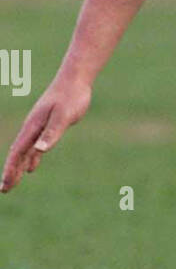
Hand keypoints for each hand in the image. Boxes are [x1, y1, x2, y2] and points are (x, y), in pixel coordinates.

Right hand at [1, 75, 91, 192]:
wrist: (76, 79)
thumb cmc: (71, 96)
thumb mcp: (64, 116)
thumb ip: (52, 133)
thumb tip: (39, 151)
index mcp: (33, 127)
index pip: (17, 152)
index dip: (10, 169)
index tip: (5, 185)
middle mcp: (32, 128)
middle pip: (18, 154)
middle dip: (11, 172)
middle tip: (5, 189)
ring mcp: (39, 126)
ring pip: (25, 151)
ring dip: (19, 167)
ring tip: (13, 181)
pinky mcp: (49, 125)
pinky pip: (35, 146)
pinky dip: (31, 157)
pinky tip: (32, 167)